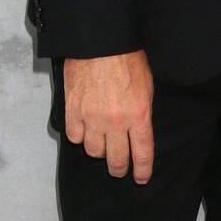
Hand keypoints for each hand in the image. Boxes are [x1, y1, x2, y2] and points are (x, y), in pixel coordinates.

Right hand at [62, 51, 154, 183]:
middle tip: (120, 169)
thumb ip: (142, 111)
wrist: (100, 42)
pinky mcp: (73, 111)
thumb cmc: (127, 57)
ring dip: (99, 151)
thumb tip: (138, 128)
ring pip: (94, 151)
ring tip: (102, 144)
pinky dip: (80, 137)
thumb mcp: (147, 85)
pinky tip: (85, 131)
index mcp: (138, 114)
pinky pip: (75, 137)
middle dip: (119, 168)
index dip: (142, 170)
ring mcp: (92, 118)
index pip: (142, 153)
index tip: (141, 178)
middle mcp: (115, 122)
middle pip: (116, 159)